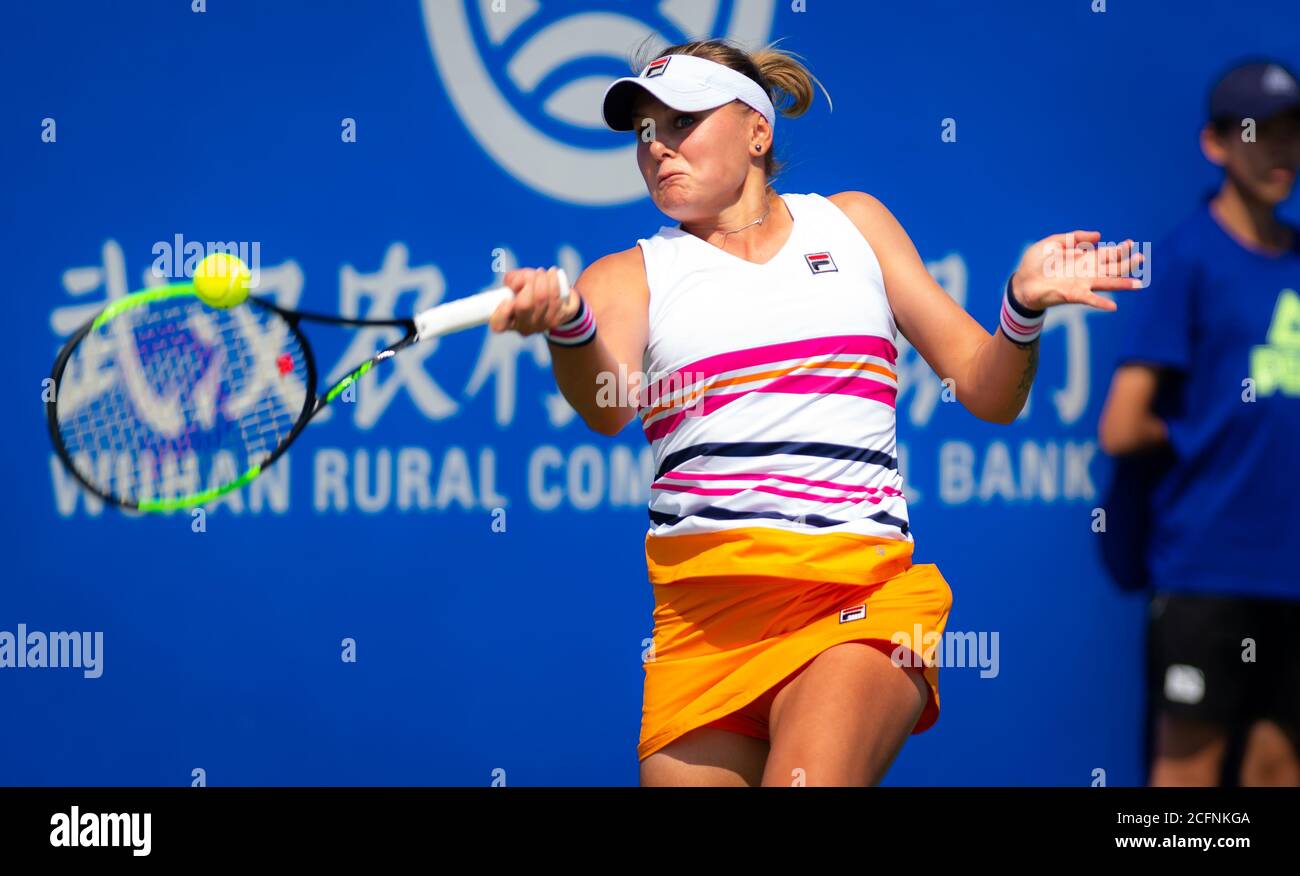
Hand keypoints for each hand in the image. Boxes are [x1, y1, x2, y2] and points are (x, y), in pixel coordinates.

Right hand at [488, 266, 578, 334]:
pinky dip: (556, 281)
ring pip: (544, 298)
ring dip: (544, 278)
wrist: (555, 301)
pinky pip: (558, 297)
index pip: (499, 324)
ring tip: (544, 272)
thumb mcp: (515, 284)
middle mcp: (526, 326)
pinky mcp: (561, 318)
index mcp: (509, 321)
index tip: (508, 298)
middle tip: (534, 273)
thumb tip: (520, 280)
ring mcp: (544, 324)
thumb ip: (512, 280)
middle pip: (525, 305)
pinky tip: (554, 275)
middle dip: (529, 282)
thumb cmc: (528, 291)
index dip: (502, 311)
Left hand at [1011, 231, 1143, 312]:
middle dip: (1127, 264)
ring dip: (1122, 283)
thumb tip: (1098, 236)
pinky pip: (1089, 299)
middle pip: (1111, 268)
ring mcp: (1081, 284)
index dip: (1119, 249)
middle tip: (1142, 258)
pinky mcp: (1072, 294)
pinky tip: (1113, 307)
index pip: (1106, 254)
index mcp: (1082, 259)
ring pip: (1106, 283)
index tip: (1131, 243)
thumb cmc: (1035, 264)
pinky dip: (1100, 303)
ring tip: (1138, 283)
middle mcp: (1085, 272)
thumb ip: (1074, 237)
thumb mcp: (1053, 243)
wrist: (1020, 282)